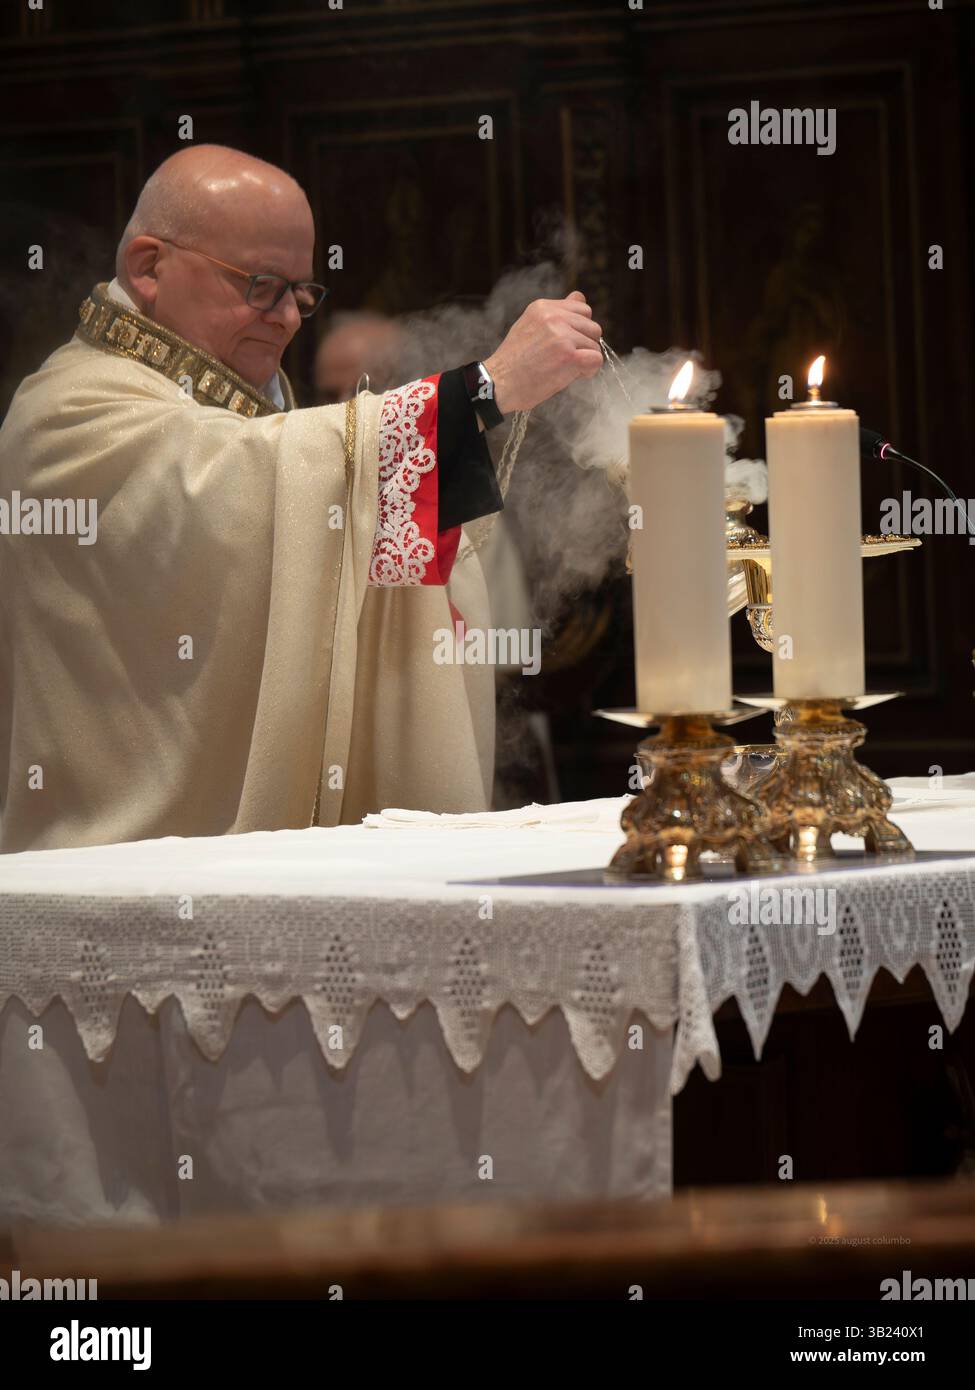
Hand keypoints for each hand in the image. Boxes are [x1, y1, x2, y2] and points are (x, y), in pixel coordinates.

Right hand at [482, 290, 602, 413]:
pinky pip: (596, 359)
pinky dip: (589, 370)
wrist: (499, 383)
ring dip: (585, 359)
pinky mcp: (569, 355)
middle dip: (584, 344)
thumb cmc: (515, 361)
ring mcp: (562, 335)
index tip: (565, 344)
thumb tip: (579, 295)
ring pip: (595, 344)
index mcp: (543, 307)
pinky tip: (572, 375)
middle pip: (593, 326)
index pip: (582, 309)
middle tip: (565, 359)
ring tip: (564, 368)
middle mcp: (553, 316)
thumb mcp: (531, 325)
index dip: (578, 330)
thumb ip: (557, 312)